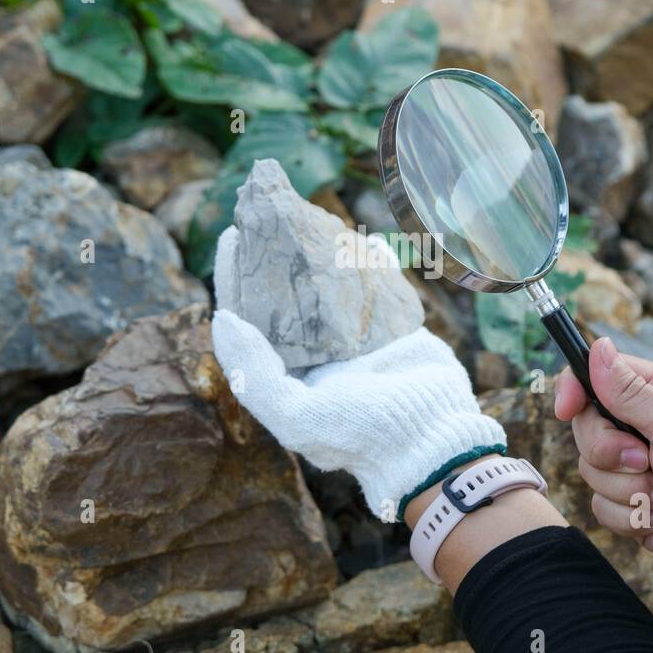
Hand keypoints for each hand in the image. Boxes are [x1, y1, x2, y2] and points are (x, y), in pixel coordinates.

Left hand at [211, 227, 505, 523]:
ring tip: (309, 215)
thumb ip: (254, 373)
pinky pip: (378, 287)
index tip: (232, 234)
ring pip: (329, 285)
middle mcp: (317, 356)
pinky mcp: (394, 330)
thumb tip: (220, 317)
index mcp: (287, 375)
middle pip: (286, 295)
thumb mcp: (297, 416)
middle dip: (275, 254)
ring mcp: (356, 341)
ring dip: (319, 252)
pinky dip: (372, 262)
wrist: (432, 442)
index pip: (248, 316)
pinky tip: (364, 238)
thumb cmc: (361, 435)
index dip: (234, 276)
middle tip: (268, 211)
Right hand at [555, 337, 652, 622]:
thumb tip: (597, 346)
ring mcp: (636, 467)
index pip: (598, 377)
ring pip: (590, 470)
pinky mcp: (632, 504)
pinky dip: (632, 516)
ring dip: (627, 488)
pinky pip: (601, 506)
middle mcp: (644, 426)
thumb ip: (630, 391)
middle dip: (609, 450)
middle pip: (586, 427)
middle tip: (645, 460)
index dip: (575, 390)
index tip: (566, 408)